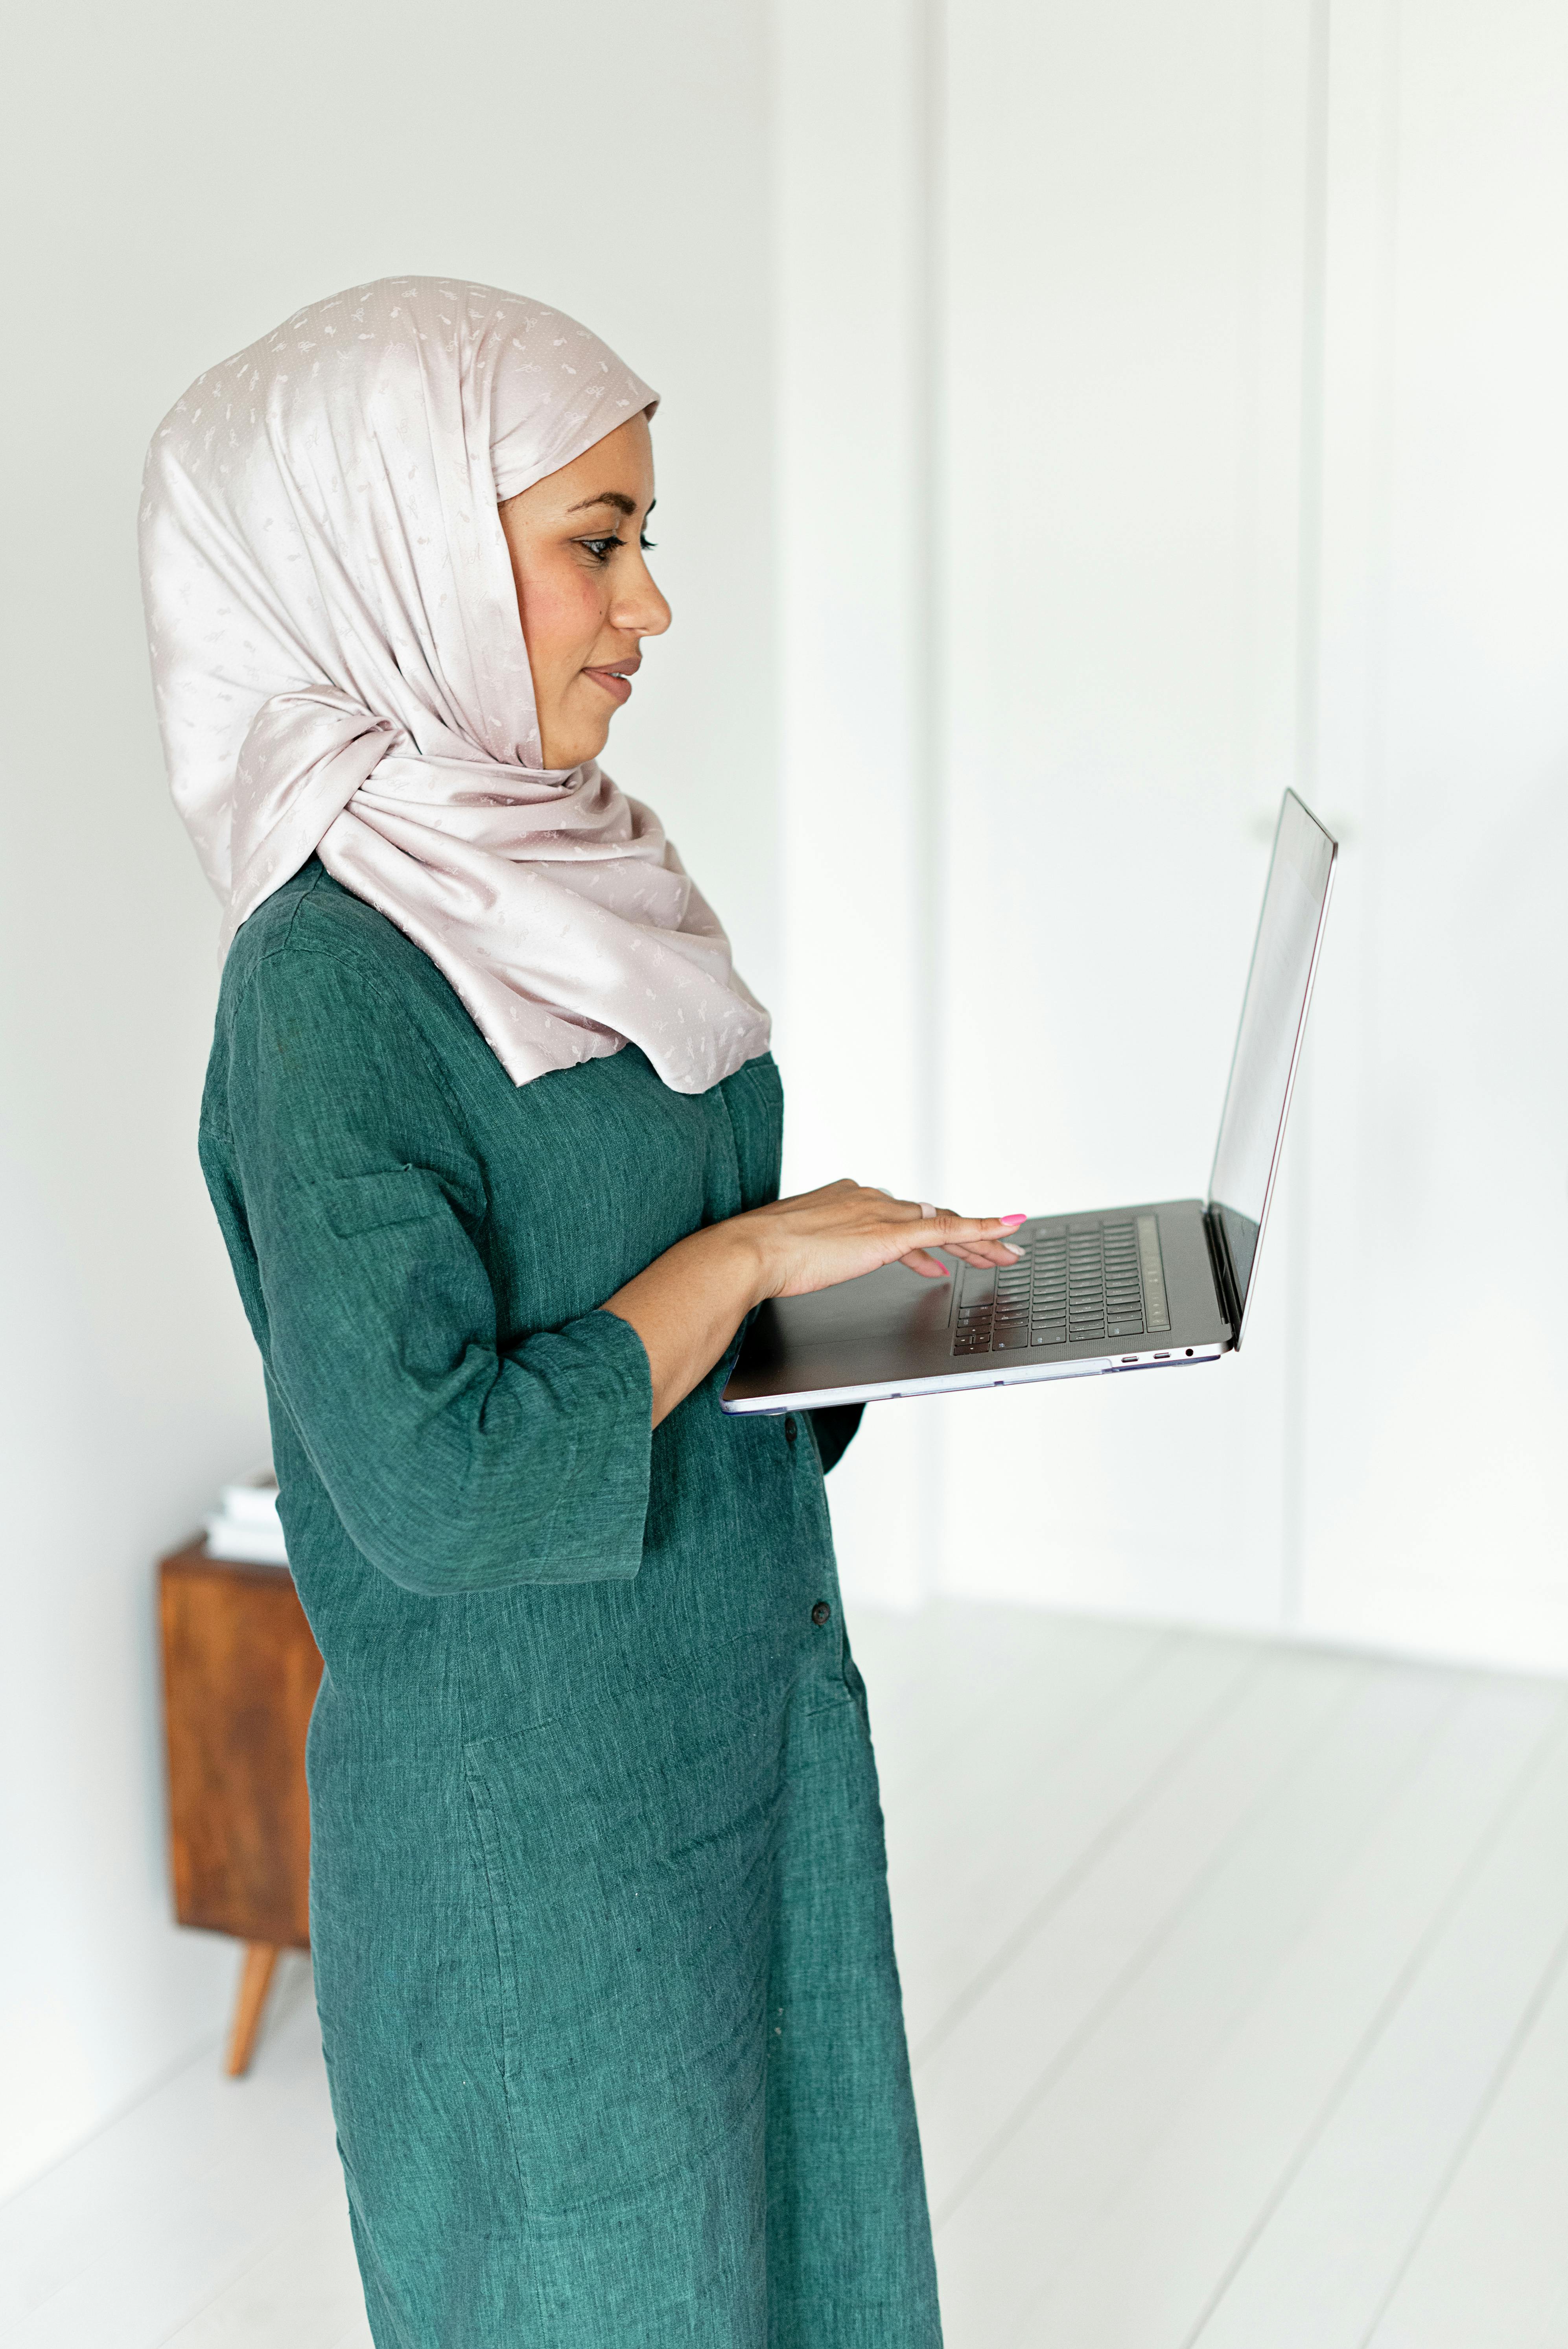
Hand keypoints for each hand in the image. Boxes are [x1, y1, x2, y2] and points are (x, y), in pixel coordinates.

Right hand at [730, 1179, 1026, 1302]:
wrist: (752, 1251)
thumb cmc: (764, 1256)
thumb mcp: (800, 1249)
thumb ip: (823, 1249)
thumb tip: (827, 1258)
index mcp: (847, 1198)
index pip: (898, 1216)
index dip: (925, 1235)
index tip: (942, 1251)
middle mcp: (869, 1199)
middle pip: (929, 1216)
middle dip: (966, 1235)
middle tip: (998, 1247)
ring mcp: (881, 1213)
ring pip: (944, 1223)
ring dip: (981, 1240)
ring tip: (1008, 1253)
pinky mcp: (889, 1233)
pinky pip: (947, 1228)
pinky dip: (982, 1229)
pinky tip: (1006, 1232)